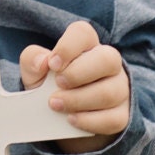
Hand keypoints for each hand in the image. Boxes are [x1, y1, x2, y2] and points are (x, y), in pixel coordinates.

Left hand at [20, 21, 130, 153]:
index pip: (84, 33)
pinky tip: (71, 119)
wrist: (60, 118)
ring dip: (78, 100)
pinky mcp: (122, 115)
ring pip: (109, 92)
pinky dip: (88, 121)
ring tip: (56, 105)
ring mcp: (119, 88)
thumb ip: (32, 60)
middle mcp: (109, 63)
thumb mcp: (35, 72)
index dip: (68, 47)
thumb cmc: (49, 86)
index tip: (52, 65)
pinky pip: (113, 119)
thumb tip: (42, 62)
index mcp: (87, 45)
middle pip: (108, 59)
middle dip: (78, 74)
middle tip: (57, 85)